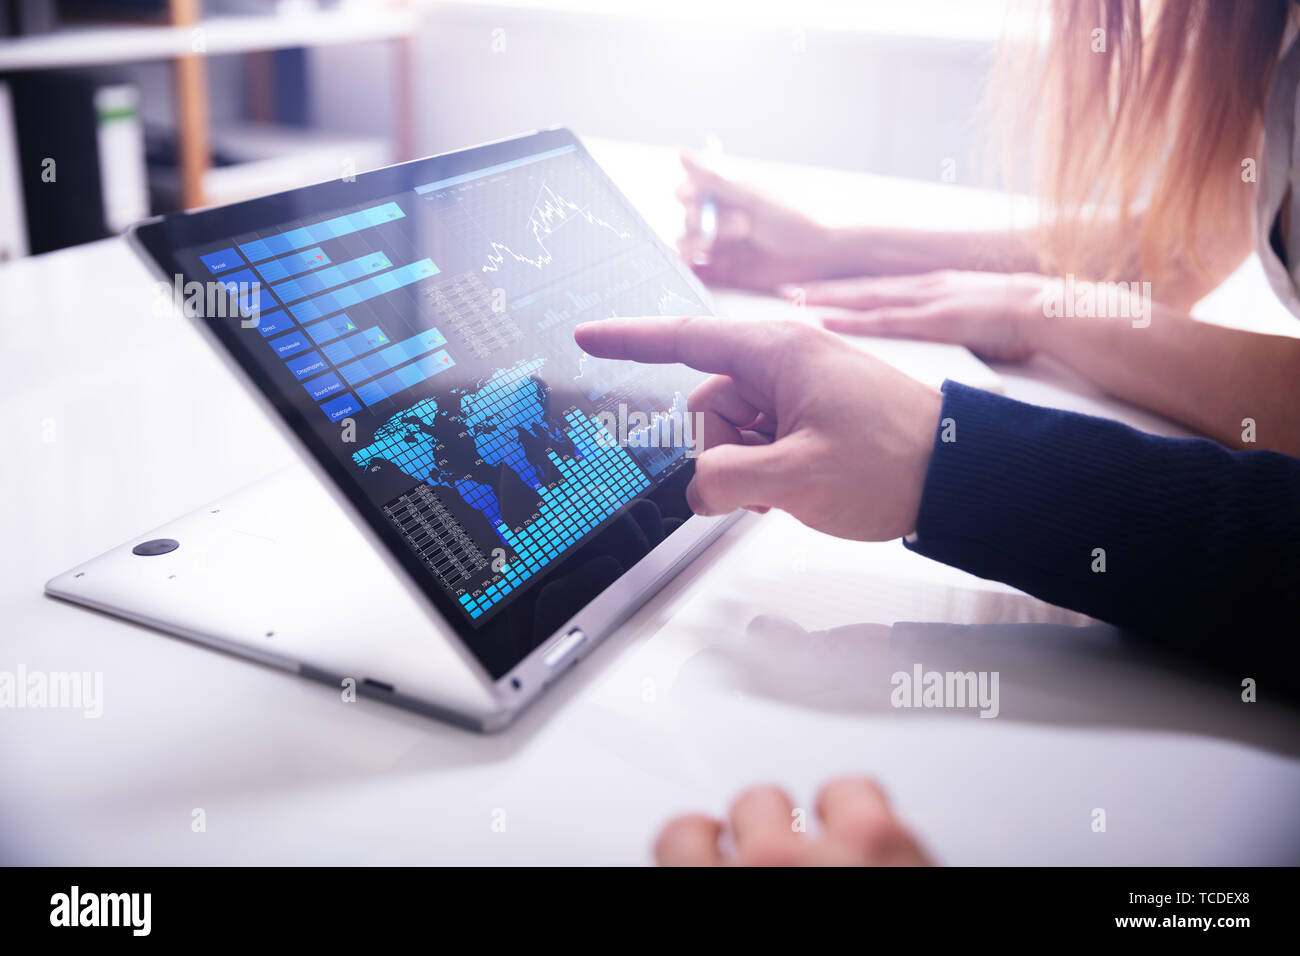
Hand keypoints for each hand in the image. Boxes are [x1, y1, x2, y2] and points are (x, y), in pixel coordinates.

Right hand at [574, 316, 942, 540]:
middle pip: (707, 404)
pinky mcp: (813, 417)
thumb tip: (694, 488)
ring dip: (745, 467)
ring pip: (732, 430)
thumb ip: (725, 480)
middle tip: (762, 482)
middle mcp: (785, 363)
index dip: (629, 341)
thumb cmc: (895, 460)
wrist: (961, 476)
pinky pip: (761, 440)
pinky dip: (765, 469)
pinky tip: (795, 488)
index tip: (588, 335)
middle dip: (717, 451)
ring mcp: (800, 391)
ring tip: (790, 488)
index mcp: (777, 352)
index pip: (685, 340)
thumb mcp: (796, 477)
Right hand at [655, 778, 931, 865]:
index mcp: (711, 891)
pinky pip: (857, 793)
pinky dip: (865, 816)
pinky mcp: (883, 839)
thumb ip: (721, 889)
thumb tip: (716, 862)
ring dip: (813, 818)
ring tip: (833, 852)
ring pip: (797, 794)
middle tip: (782, 859)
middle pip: (746, 806)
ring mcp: (826, 851)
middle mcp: (762, 864)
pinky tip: (875, 844)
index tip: (712, 850)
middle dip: (764, 829)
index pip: (678, 836)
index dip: (700, 843)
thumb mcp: (734, 942)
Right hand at [676, 154, 840, 290]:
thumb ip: (714, 180)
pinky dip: (694, 268)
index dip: (687, 194)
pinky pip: (699, 270)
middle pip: (687, 218)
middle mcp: (721, 217)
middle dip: (701, 221)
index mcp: (726, 194)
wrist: (821, 255)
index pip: (689, 191)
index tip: (696, 198)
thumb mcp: (752, 198)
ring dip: (695, 243)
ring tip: (718, 245)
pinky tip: (703, 264)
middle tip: (738, 224)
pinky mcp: (726, 271)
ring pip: (688, 244)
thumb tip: (679, 153)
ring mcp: (723, 245)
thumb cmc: (793, 219)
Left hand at [790, 269, 1054, 361]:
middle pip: (861, 289)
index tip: (810, 292)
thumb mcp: (981, 318)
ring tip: (790, 302)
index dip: (842, 291)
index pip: (879, 290)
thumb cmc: (1025, 322)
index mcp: (936, 288)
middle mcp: (925, 287)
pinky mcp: (934, 320)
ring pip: (863, 300)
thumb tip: (935, 347)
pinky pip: (882, 322)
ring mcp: (928, 301)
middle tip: (783, 291)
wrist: (1054, 311)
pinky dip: (849, 323)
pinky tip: (821, 325)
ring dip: (825, 301)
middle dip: (822, 290)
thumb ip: (954, 327)